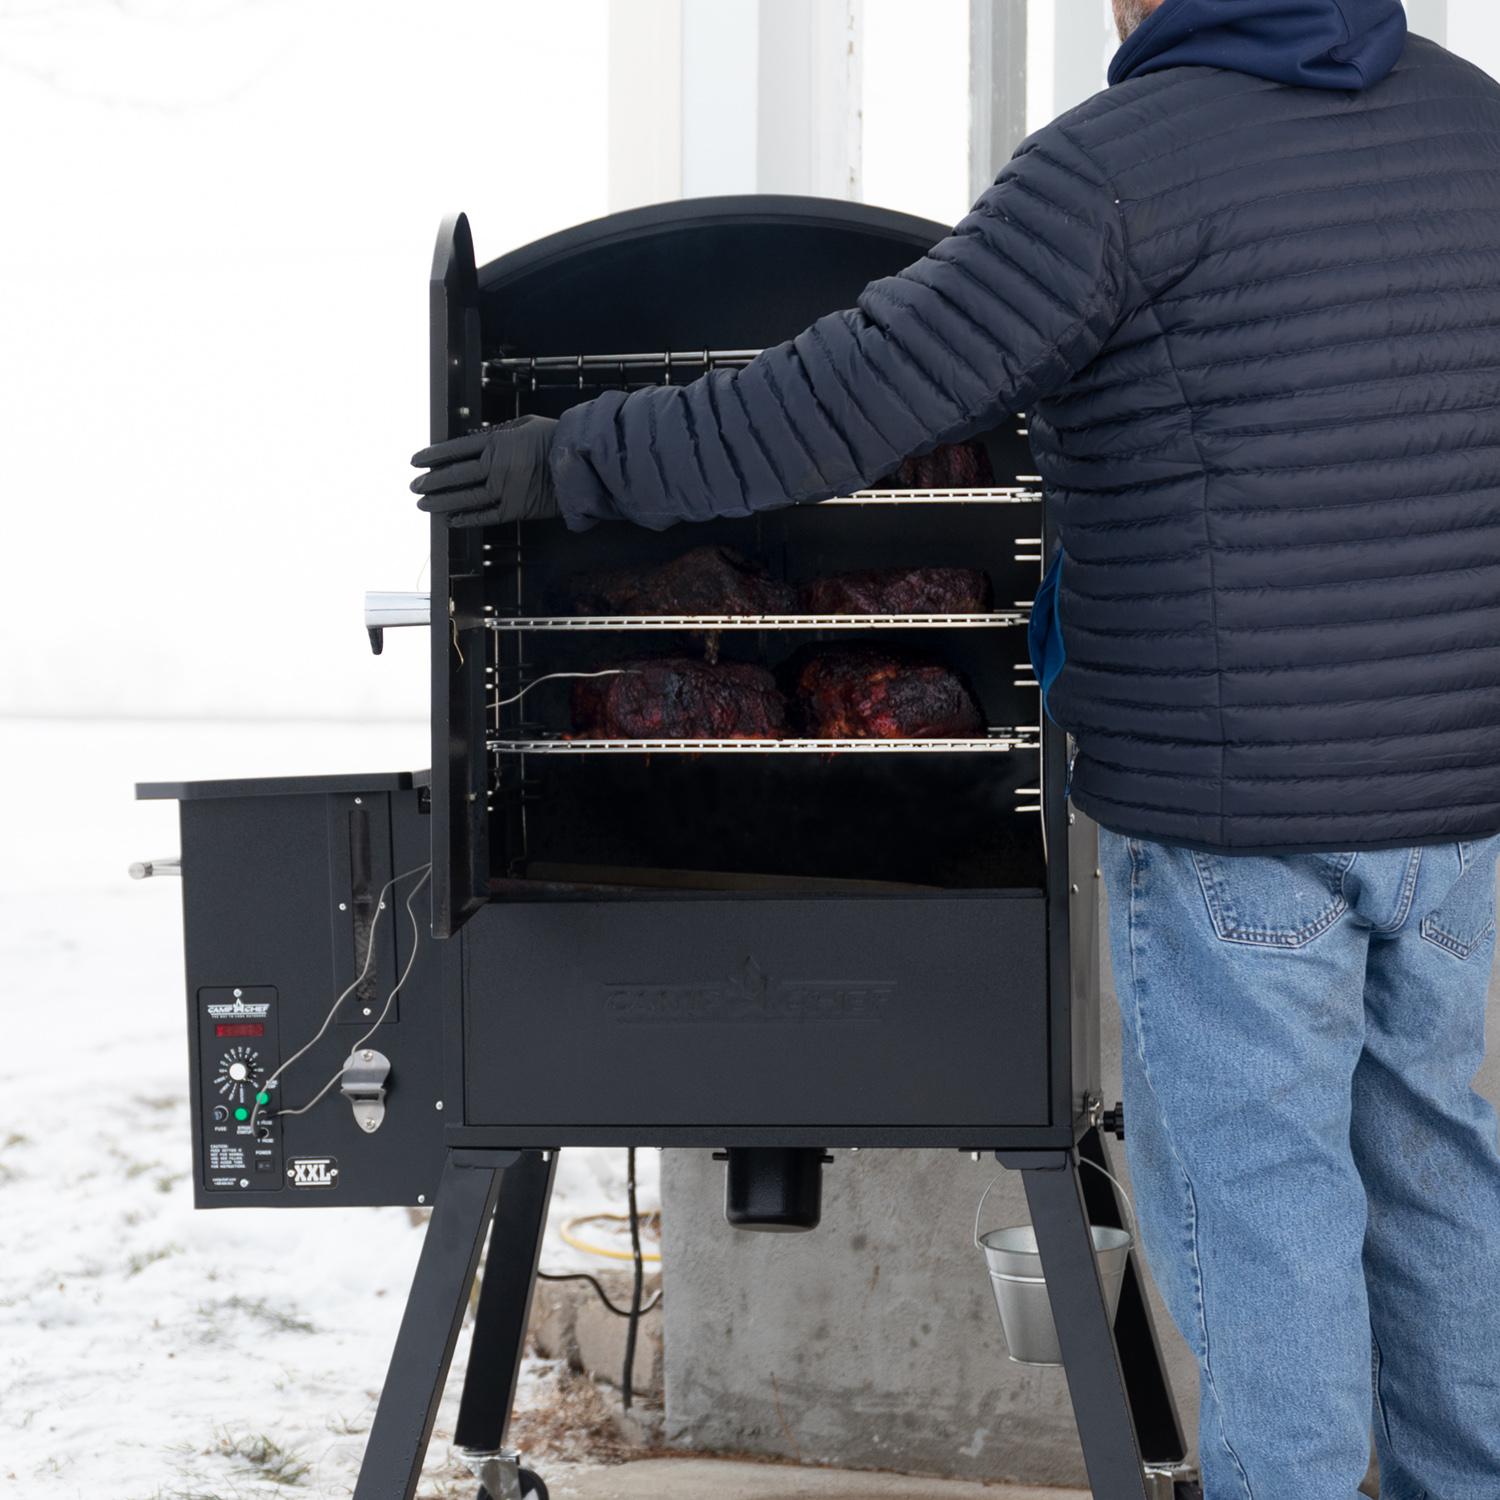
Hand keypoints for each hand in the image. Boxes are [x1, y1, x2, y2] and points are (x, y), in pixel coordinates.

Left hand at [410, 415, 559, 525]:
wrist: (582, 464)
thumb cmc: (558, 440)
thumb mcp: (526, 424)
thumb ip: (501, 431)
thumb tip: (480, 439)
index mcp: (497, 442)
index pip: (454, 449)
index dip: (432, 456)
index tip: (417, 460)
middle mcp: (495, 466)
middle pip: (454, 475)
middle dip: (430, 480)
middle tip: (414, 485)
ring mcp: (504, 490)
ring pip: (464, 498)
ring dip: (440, 501)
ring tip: (423, 504)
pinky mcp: (514, 509)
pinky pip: (484, 516)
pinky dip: (465, 519)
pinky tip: (450, 519)